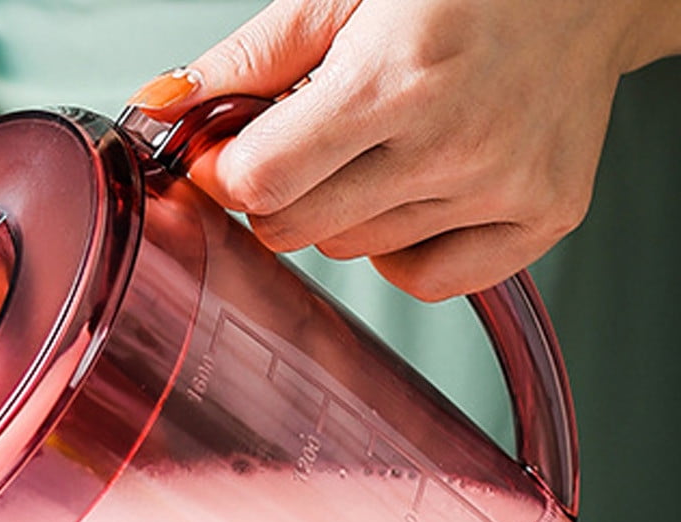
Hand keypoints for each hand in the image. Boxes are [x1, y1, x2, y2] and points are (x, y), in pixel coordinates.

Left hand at [135, 0, 680, 298]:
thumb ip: (249, 60)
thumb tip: (162, 108)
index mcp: (398, 74)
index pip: (259, 183)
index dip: (225, 174)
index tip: (231, 153)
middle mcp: (455, 140)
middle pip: (297, 229)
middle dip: (281, 192)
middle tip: (313, 139)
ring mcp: (502, 186)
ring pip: (354, 253)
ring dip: (345, 210)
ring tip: (386, 142)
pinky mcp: (541, 217)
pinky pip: (426, 281)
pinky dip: (404, 250)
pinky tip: (419, 189)